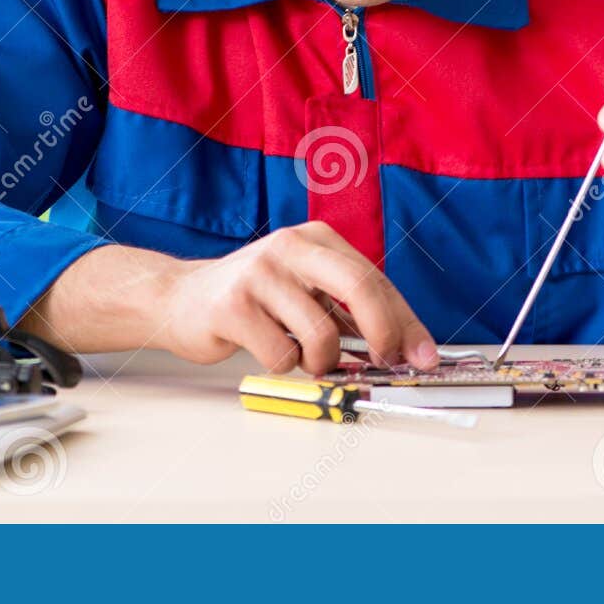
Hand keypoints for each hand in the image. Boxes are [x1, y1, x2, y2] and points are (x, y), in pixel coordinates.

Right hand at [162, 220, 437, 374]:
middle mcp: (291, 246)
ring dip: (323, 362)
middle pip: (360, 289)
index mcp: (317, 238)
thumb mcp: (307, 289)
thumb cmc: (256, 299)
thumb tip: (405, 347)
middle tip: (385, 363)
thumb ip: (349, 311)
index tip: (423, 355)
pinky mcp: (233, 305)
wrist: (180, 298)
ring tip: (306, 358)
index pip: (376, 279)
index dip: (406, 322)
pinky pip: (282, 355)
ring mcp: (260, 273)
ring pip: (322, 334)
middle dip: (385, 334)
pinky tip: (269, 350)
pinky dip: (285, 366)